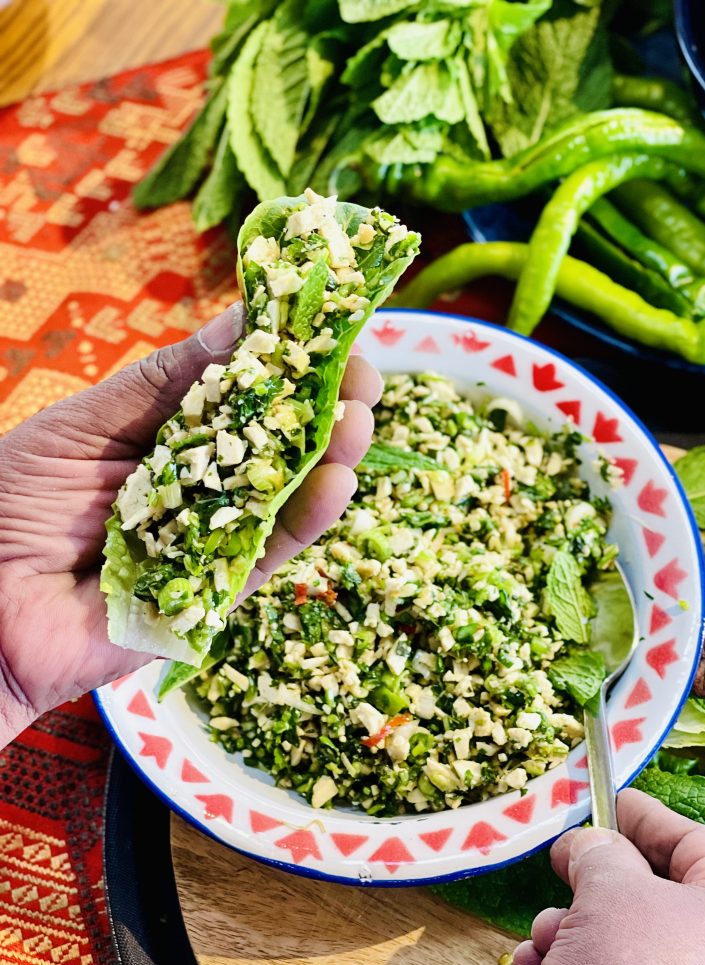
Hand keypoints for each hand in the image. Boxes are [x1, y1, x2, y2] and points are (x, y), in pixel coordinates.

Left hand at [0, 303, 380, 745]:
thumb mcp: (83, 425)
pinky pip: (270, 553)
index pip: (240, 394)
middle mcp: (198, 485)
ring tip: (359, 418)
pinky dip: (306, 519)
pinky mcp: (217, 593)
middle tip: (361, 376)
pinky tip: (337, 481)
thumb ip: (164, 383)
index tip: (329, 330)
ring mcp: (212, 539)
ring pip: (285, 496)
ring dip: (330, 457)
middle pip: (276, 443)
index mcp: (165, 437)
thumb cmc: (11, 505)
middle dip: (323, 407)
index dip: (286, 363)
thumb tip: (242, 323)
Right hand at [513, 789, 704, 964]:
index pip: (696, 844)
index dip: (644, 816)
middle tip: (564, 868)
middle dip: (594, 887)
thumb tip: (591, 845)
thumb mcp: (610, 893)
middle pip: (654, 898)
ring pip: (624, 947)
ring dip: (569, 934)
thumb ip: (601, 851)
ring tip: (545, 941)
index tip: (608, 800)